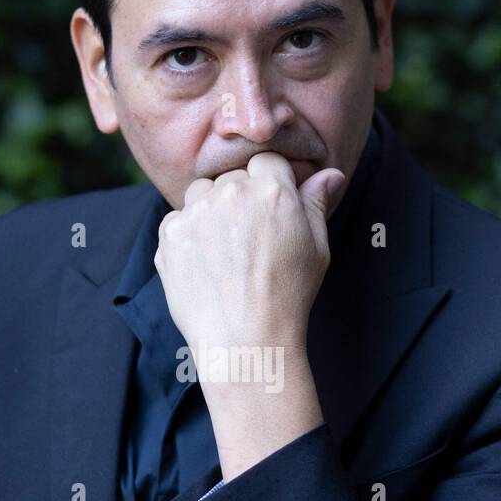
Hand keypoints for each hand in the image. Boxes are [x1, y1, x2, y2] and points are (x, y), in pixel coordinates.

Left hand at [154, 153, 344, 362]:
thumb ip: (316, 203)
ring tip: (224, 250)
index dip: (267, 183)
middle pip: (230, 177)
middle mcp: (232, 192)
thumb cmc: (288, 295)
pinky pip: (177, 220)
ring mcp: (197, 212)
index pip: (265, 161)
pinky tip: (204, 264)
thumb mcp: (316, 248)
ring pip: (200, 193)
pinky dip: (187, 236)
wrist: (246, 339)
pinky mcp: (171, 234)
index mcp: (272, 190)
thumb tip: (330, 173)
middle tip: (247, 239)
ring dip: (209, 211)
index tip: (268, 211)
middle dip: (238, 198)